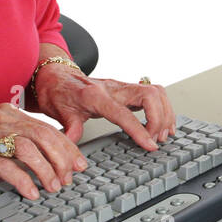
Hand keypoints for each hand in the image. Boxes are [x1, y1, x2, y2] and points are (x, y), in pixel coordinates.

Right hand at [0, 103, 87, 199]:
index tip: (79, 164)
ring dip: (45, 170)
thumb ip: (18, 138)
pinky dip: (22, 180)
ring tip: (53, 187)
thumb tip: (47, 155)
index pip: (47, 127)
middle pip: (42, 136)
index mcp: (7, 113)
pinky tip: (31, 191)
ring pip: (26, 149)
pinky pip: (4, 166)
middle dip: (61, 159)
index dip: (66, 147)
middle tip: (69, 178)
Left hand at [33, 68, 175, 151]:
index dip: (140, 130)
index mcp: (97, 95)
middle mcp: (114, 88)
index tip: (150, 144)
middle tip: (157, 139)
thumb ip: (70, 127)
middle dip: (159, 118)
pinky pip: (154, 94)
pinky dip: (163, 108)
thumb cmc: (58, 92)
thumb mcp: (59, 112)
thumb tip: (73, 142)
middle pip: (150, 95)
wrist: (56, 77)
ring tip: (163, 134)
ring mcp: (122, 88)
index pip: (124, 113)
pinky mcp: (127, 91)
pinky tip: (163, 123)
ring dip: (165, 113)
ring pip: (156, 92)